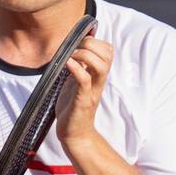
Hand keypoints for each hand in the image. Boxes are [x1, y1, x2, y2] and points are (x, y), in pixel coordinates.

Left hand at [56, 33, 112, 151]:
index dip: (96, 41)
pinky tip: (67, 64)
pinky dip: (76, 68)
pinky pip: (84, 80)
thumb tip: (75, 51)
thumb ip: (79, 68)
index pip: (109, 51)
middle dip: (91, 44)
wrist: (74, 134)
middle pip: (108, 54)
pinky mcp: (82, 100)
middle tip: (74, 48)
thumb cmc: (73, 107)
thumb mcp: (76, 82)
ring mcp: (92, 90)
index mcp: (97, 76)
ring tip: (71, 56)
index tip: (78, 43)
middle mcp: (98, 81)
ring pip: (101, 66)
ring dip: (85, 55)